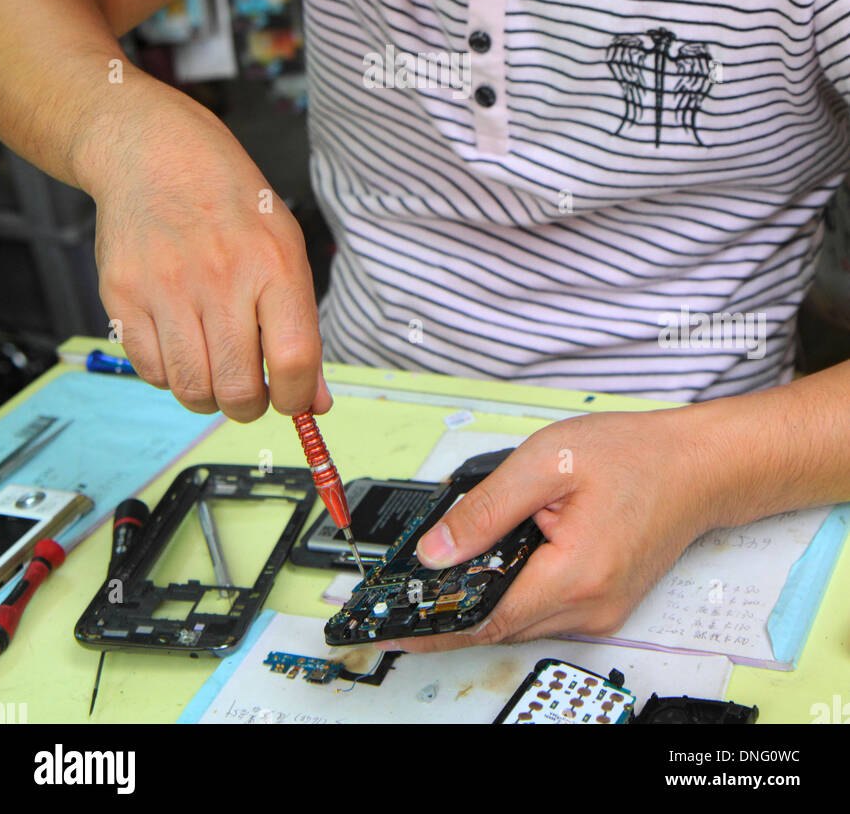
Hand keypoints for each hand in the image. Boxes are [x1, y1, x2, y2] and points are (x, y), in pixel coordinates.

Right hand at [90, 94, 329, 421]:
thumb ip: (301, 326)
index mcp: (274, 263)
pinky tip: (180, 344)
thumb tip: (316, 402)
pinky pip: (150, 371)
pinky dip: (169, 374)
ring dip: (207, 397)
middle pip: (237, 389)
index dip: (296, 397)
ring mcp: (166, 286)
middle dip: (249, 407)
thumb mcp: (284, 247)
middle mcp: (221, 275)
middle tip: (249, 392)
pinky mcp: (122, 294)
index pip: (293, 359)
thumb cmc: (231, 205)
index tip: (291, 399)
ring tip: (214, 370)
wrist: (155, 154)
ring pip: (190, 389)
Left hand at [375, 408, 725, 651]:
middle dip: (448, 613)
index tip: (390, 630)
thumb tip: (437, 550)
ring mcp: (600, 611)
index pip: (487, 618)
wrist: (696, 466)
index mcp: (576, 575)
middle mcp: (591, 607)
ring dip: (479, 602)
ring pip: (519, 620)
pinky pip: (541, 609)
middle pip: (500, 625)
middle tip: (399, 602)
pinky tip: (490, 570)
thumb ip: (486, 508)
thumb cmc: (635, 455)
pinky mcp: (603, 604)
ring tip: (438, 581)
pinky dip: (509, 593)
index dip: (432, 626)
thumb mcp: (546, 461)